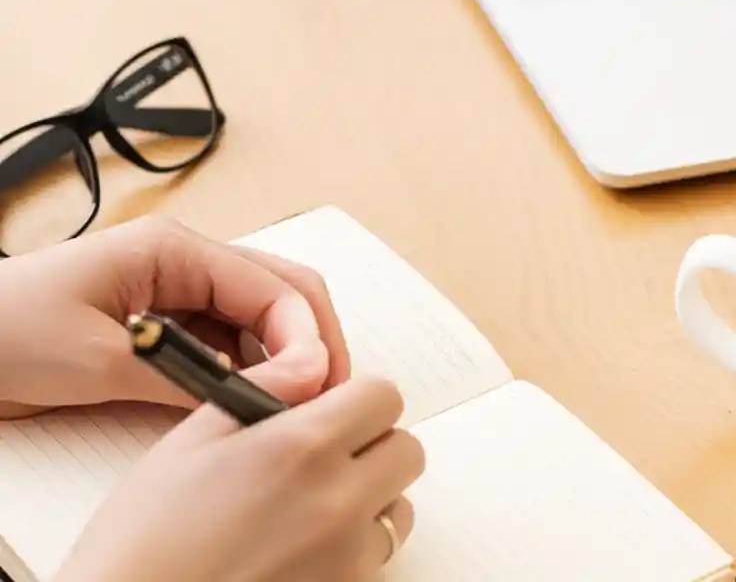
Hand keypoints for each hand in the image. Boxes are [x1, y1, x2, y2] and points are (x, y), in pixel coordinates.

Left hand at [0, 216, 350, 416]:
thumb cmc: (3, 330)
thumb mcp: (96, 359)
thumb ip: (185, 376)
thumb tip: (254, 396)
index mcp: (175, 249)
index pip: (274, 285)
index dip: (307, 336)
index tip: (315, 386)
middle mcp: (189, 262)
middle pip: (286, 291)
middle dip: (315, 340)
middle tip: (328, 396)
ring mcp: (182, 292)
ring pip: (266, 318)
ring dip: (290, 356)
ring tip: (297, 404)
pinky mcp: (170, 324)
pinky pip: (233, 342)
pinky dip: (255, 370)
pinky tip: (254, 402)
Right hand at [55, 378, 425, 581]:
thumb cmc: (143, 541)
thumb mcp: (189, 442)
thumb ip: (262, 390)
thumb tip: (308, 365)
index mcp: (300, 447)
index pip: (383, 397)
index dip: (359, 400)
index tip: (335, 413)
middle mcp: (338, 498)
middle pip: (406, 450)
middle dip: (373, 446)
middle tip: (325, 459)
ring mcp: (348, 554)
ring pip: (399, 508)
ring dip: (371, 500)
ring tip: (310, 510)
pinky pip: (378, 557)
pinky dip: (355, 548)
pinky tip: (303, 549)